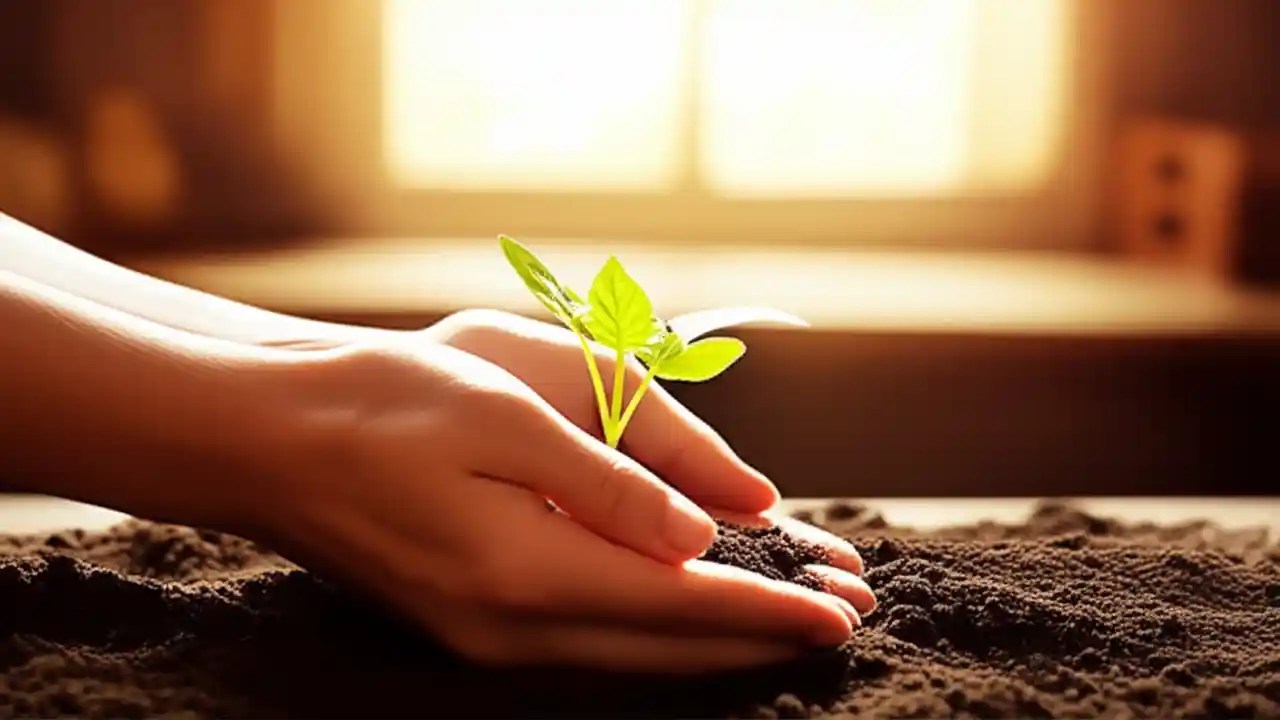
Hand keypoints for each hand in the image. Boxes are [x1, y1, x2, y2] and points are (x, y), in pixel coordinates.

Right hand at [253, 341, 873, 671]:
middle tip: (836, 625)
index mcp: (526, 570)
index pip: (677, 604)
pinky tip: (683, 613)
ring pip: (628, 656)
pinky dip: (652, 633)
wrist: (272, 438)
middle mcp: (509, 627)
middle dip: (755, 639)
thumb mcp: (508, 415)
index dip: (763, 611)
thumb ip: (615, 483)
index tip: (836, 615)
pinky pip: (588, 644)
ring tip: (782, 624)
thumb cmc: (384, 405)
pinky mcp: (469, 624)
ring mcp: (484, 637)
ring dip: (711, 641)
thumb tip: (705, 536)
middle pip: (662, 648)